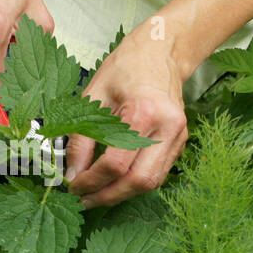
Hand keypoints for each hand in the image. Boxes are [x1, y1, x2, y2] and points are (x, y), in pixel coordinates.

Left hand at [64, 29, 188, 208]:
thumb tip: (72, 173)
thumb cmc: (125, 68)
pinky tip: (114, 182)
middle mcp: (167, 127)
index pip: (116, 163)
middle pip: (139, 181)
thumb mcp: (93, 97)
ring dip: (121, 194)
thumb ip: (81, 138)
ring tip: (96, 195)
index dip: (91, 181)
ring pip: (151, 183)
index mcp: (144, 111)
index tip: (73, 186)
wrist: (160, 52)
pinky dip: (133, 183)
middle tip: (83, 200)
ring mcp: (178, 137)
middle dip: (108, 196)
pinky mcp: (180, 143)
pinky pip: (157, 174)